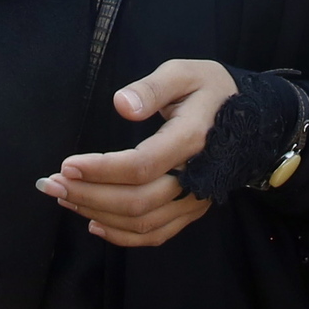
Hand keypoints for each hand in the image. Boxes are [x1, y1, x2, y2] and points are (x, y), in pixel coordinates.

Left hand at [35, 58, 238, 246]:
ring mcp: (196, 198)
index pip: (142, 165)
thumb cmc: (212, 90)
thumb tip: (122, 104)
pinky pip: (157, 233)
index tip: (67, 165)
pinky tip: (93, 224)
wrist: (257, 121)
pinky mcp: (192, 209)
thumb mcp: (185, 73)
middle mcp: (197, 177)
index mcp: (192, 140)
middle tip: (51, 184)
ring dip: (98, 214)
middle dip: (89, 196)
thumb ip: (153, 87)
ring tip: (64, 198)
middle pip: (138, 201)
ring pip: (144, 222)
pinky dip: (124, 235)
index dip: (101, 169)